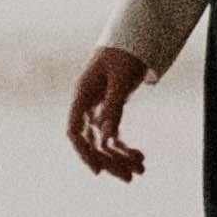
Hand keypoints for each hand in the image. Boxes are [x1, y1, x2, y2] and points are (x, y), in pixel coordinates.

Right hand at [66, 46, 155, 181]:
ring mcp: (98, 109)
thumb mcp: (121, 78)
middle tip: (129, 178)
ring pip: (104, 142)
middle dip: (109, 161)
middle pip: (92, 141)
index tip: (98, 170)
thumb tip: (107, 136)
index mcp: (83, 95)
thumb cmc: (125, 53)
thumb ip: (113, 106)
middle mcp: (87, 105)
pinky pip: (115, 135)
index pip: (75, 131)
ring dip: (120, 157)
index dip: (84, 152)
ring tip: (141, 170)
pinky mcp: (110, 110)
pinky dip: (126, 147)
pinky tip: (141, 157)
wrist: (133, 38)